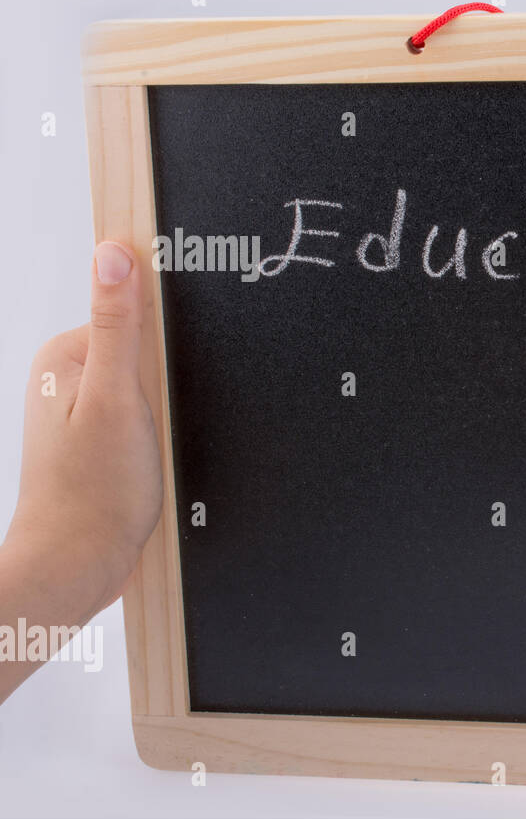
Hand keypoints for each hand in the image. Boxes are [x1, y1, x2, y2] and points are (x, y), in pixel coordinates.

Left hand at [4, 242, 161, 628]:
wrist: (78, 565)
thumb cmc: (93, 493)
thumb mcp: (117, 398)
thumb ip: (119, 325)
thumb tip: (114, 253)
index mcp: (64, 356)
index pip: (135, 315)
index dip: (167, 341)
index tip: (167, 381)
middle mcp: (67, 379)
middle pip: (145, 353)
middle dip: (168, 383)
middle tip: (160, 424)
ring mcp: (84, 412)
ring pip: (151, 389)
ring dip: (168, 414)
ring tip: (156, 448)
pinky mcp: (101, 442)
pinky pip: (147, 419)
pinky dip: (162, 435)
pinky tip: (157, 460)